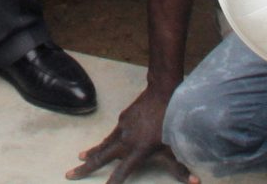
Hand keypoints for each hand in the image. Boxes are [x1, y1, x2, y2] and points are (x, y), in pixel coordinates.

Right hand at [69, 85, 193, 182]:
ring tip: (78, 159)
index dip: (113, 183)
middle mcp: (125, 141)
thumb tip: (197, 183)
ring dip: (90, 154)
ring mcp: (122, 129)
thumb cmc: (171, 122)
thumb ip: (181, 168)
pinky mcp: (123, 119)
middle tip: (68, 175)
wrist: (163, 92)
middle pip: (101, 158)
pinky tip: (101, 144)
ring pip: (102, 145)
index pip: (122, 173)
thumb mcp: (176, 147)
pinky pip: (110, 134)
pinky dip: (103, 142)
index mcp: (137, 151)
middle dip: (85, 168)